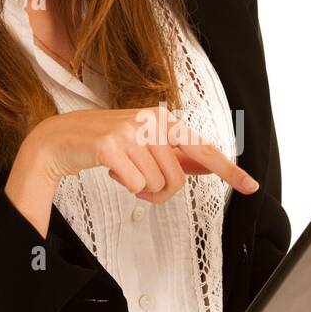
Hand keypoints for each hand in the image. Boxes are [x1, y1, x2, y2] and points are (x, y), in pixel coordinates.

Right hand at [26, 104, 259, 203]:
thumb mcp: (144, 145)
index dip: (229, 170)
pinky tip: (109, 169)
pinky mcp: (111, 145)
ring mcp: (131, 130)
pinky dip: (124, 186)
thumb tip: (208, 166)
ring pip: (157, 185)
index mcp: (164, 119)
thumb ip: (176, 155)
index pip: (203, 148)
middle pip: (177, 180)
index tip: (252, 185)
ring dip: (140, 190)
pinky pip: (136, 185)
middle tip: (139, 183)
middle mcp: (152, 119)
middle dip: (159, 192)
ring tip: (122, 172)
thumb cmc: (105, 144)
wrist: (59, 140)